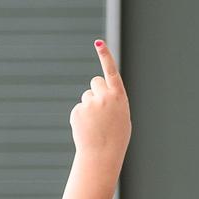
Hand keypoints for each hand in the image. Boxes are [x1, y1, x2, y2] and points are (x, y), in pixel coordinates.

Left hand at [69, 40, 130, 163]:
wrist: (102, 155)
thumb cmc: (116, 137)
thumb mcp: (121, 116)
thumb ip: (113, 101)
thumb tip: (100, 94)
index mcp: (118, 97)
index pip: (111, 71)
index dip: (105, 55)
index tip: (98, 42)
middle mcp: (104, 97)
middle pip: (95, 82)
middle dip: (96, 90)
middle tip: (100, 108)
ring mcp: (90, 103)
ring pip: (86, 96)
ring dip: (89, 106)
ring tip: (95, 124)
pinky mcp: (78, 111)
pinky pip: (79, 108)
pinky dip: (82, 117)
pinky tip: (87, 128)